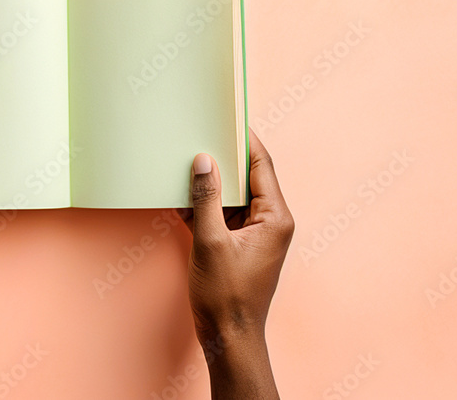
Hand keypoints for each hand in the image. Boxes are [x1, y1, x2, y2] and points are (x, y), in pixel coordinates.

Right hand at [179, 129, 293, 399]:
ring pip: (233, 196)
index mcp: (275, 217)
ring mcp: (255, 234)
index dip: (245, 140)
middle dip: (223, 159)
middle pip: (248, 177)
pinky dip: (205, 206)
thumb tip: (203, 161)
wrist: (229, 338)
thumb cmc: (226, 297)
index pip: (262, 166)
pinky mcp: (239, 245)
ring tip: (186, 162)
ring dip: (211, 183)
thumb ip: (206, 198)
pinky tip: (181, 196)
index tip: (228, 118)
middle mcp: (271, 222)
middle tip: (201, 135)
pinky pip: (223, 215)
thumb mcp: (210, 241)